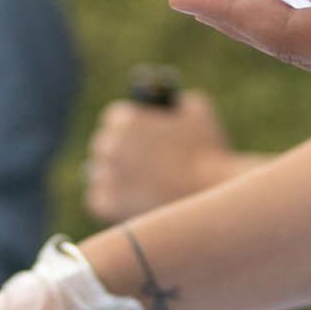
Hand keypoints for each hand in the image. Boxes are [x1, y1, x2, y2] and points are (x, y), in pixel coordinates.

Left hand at [84, 89, 246, 222]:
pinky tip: (126, 203)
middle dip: (116, 152)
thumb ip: (176, 103)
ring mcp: (107, 177)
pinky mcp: (107, 206)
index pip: (112, 119)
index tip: (134, 137)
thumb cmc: (209, 152)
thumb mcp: (198, 111)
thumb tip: (169, 104)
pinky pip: (98, 200)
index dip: (124, 128)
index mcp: (126, 120)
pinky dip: (110, 202)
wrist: (212, 196)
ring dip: (111, 177)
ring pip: (98, 174)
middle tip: (134, 162)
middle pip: (102, 146)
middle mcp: (110, 146)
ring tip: (132, 185)